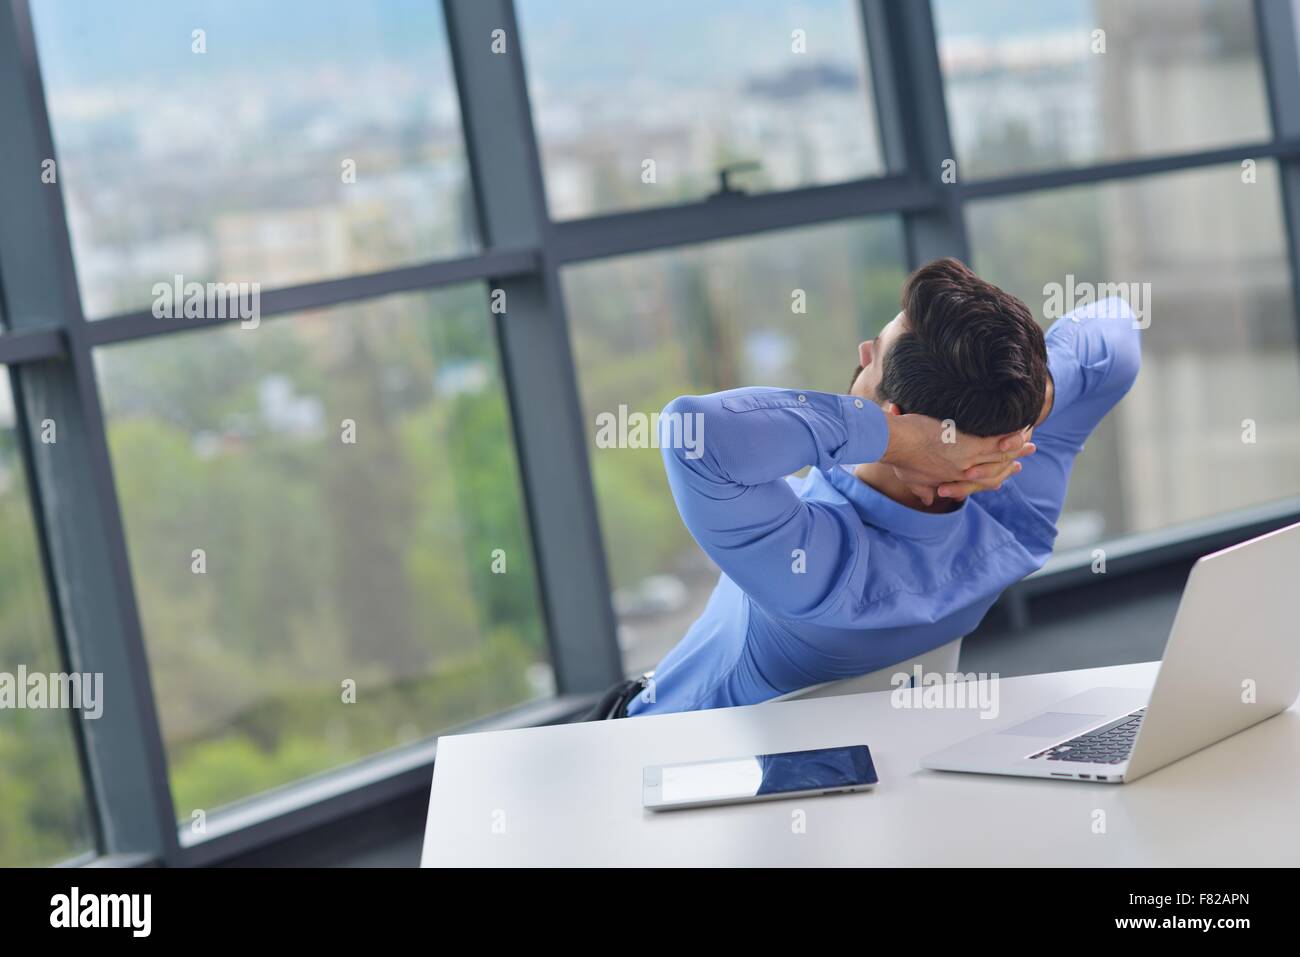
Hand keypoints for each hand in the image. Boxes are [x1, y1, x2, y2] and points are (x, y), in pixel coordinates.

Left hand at [882, 413, 1033, 490]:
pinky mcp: (970, 443)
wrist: (894, 442)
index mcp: (953, 478)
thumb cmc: (898, 457)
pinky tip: (1023, 428)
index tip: (1007, 474)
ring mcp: (969, 457)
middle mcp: (965, 471)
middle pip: (997, 468)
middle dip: (1013, 460)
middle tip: (1029, 452)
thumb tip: (927, 500)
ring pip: (1000, 455)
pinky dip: (1012, 436)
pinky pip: (998, 441)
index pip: (980, 480)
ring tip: (1031, 439)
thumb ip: (923, 489)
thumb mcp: (912, 479)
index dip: (996, 476)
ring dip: (1018, 447)